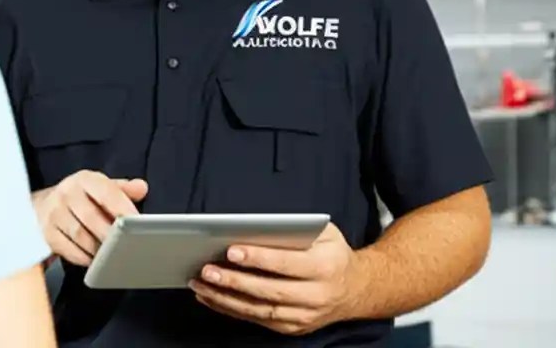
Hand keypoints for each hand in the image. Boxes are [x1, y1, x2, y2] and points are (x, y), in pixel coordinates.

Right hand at [32, 171, 147, 266]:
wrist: (42, 206)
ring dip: (99, 248)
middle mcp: (66, 194)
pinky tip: (96, 260)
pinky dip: (85, 257)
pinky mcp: (47, 234)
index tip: (137, 222)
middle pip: (92, 217)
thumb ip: (122, 189)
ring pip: (80, 236)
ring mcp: (54, 214)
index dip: (122, 208)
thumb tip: (141, 188)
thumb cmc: (79, 198)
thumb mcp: (100, 187)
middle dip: (112, 234)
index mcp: (84, 180)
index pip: (106, 192)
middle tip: (127, 245)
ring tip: (114, 255)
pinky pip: (69, 250)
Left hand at [188, 221, 360, 335]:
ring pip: (259, 310)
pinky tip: (210, 297)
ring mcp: (303, 316)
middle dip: (234, 281)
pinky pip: (256, 319)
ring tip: (200, 284)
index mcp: (324, 268)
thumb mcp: (326, 233)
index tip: (231, 250)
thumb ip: (297, 230)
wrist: (355, 290)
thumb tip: (258, 228)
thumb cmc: (333, 254)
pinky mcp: (292, 327)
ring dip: (225, 298)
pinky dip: (230, 309)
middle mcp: (316, 296)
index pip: (287, 264)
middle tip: (207, 270)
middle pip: (269, 291)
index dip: (258, 258)